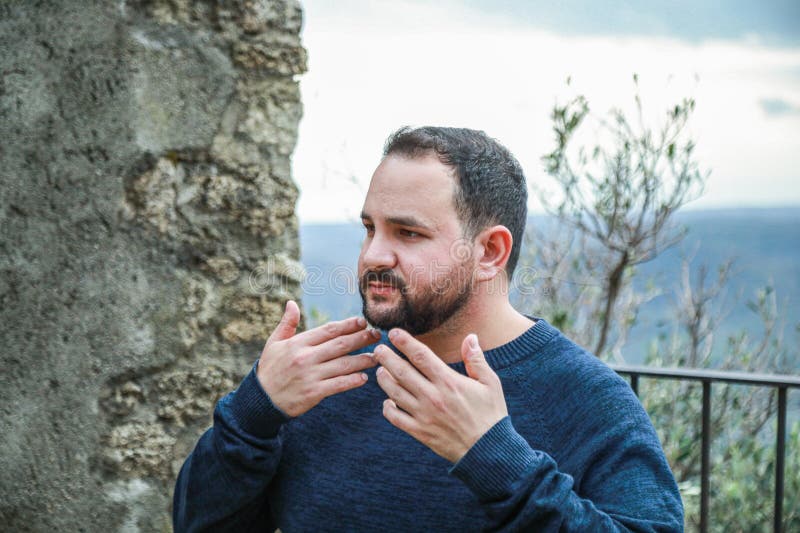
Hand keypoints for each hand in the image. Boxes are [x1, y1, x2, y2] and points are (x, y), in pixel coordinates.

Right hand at [257, 301, 380, 416]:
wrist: (260, 400)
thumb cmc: (269, 369)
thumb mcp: (274, 343)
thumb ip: (287, 324)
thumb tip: (291, 303)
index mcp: (298, 343)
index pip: (328, 330)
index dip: (347, 325)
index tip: (363, 321)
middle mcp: (305, 357)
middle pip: (340, 345)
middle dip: (361, 338)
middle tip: (377, 334)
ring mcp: (310, 375)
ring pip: (343, 365)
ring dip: (363, 360)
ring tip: (377, 356)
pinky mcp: (314, 393)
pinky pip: (338, 384)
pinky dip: (353, 381)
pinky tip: (364, 377)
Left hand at [374, 329, 507, 462]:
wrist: (488, 451)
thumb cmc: (491, 414)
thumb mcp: (490, 383)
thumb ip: (476, 360)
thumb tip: (470, 337)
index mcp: (448, 381)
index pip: (420, 355)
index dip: (404, 341)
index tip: (394, 333)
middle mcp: (432, 396)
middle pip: (401, 371)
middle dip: (386, 357)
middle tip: (378, 349)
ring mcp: (423, 415)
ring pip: (393, 392)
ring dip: (383, 379)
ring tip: (380, 371)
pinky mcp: (419, 432)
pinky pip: (395, 418)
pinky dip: (387, 408)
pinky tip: (388, 401)